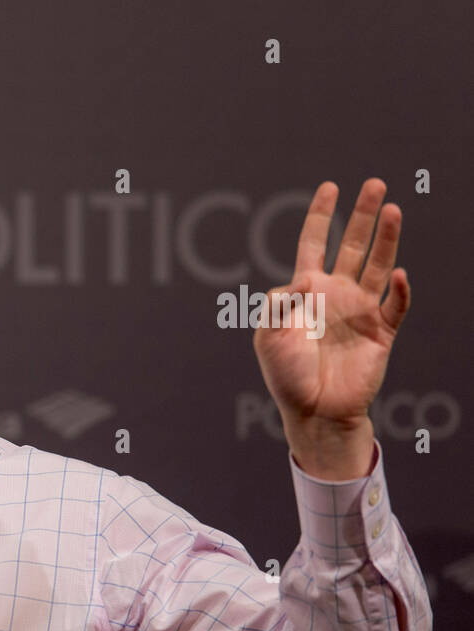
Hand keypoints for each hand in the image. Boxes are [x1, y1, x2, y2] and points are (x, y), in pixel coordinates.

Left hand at [253, 179, 410, 429]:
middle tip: (374, 184)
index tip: (330, 187)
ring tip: (392, 209)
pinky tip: (395, 273)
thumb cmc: (286, 376)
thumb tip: (300, 282)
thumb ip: (276, 304)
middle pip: (352, 245)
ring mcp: (360, 310)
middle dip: (362, 215)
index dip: (321, 216)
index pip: (314, 244)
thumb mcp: (267, 336)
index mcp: (306, 292)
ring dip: (386, 238)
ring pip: (377, 264)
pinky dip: (398, 289)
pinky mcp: (381, 331)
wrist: (314, 411)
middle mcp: (336, 294)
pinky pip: (395, 304)